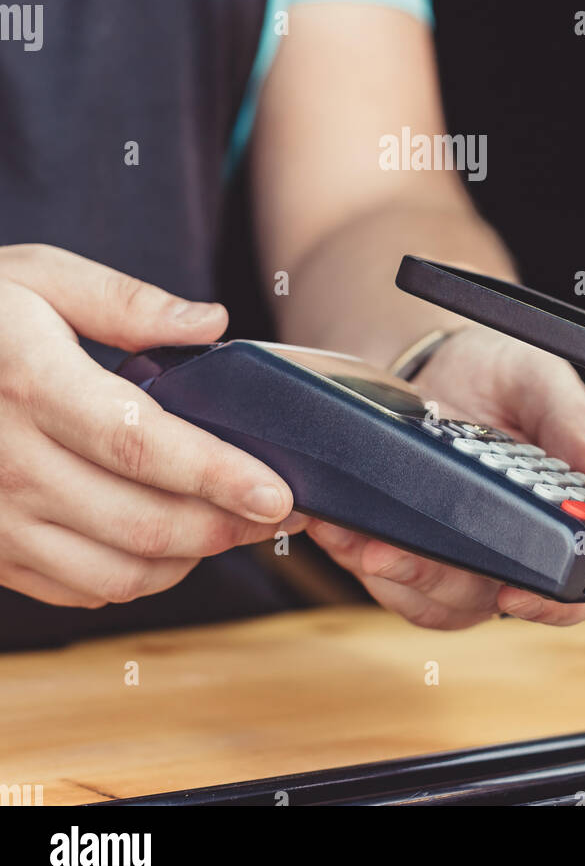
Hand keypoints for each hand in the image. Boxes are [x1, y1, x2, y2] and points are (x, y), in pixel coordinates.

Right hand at [0, 245, 293, 608]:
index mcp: (32, 384)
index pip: (142, 445)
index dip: (217, 474)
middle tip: (277, 508)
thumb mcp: (37, 277)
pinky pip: (83, 588)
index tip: (277, 491)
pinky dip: (141, 576)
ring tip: (232, 525)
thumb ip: (125, 301)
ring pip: (119, 571)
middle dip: (225, 526)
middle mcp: (11, 462)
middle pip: (142, 521)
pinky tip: (168, 540)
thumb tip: (211, 321)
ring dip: (191, 559)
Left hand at [307, 325, 584, 626]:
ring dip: (393, 573)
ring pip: (429, 600)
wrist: (435, 361)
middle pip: (485, 599)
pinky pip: (385, 578)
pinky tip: (340, 527)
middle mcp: (509, 548)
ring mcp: (455, 556)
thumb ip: (568, 422)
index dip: (554, 605)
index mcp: (557, 517)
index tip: (518, 593)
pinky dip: (357, 557)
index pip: (571, 586)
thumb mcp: (538, 380)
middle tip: (400, 551)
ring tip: (363, 541)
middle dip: (438, 580)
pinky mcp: (406, 549)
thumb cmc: (498, 374)